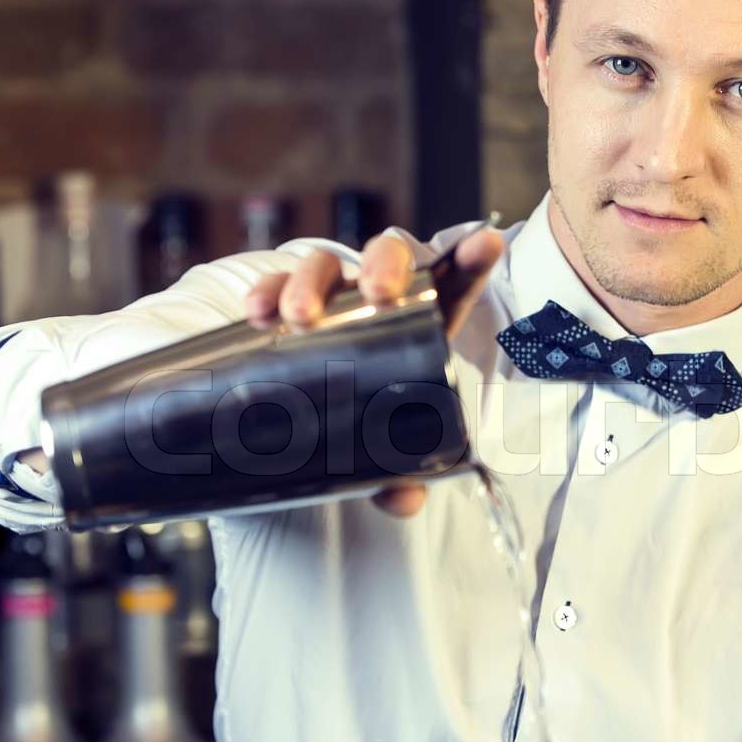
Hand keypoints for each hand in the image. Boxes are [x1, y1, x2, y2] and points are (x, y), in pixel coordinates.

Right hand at [242, 225, 503, 517]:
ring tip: (299, 315)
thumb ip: (401, 475)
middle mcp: (374, 301)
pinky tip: (257, 312)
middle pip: (386, 259)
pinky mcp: (282, 309)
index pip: (451, 285)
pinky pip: (273, 288)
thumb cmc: (364, 425)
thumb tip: (403, 498)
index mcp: (421, 323)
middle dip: (384, 265)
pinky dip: (265, 293)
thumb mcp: (387, 453)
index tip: (484, 243)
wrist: (301, 432)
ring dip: (312, 282)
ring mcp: (328, 299)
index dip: (468, 261)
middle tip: (377, 294)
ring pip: (325, 266)